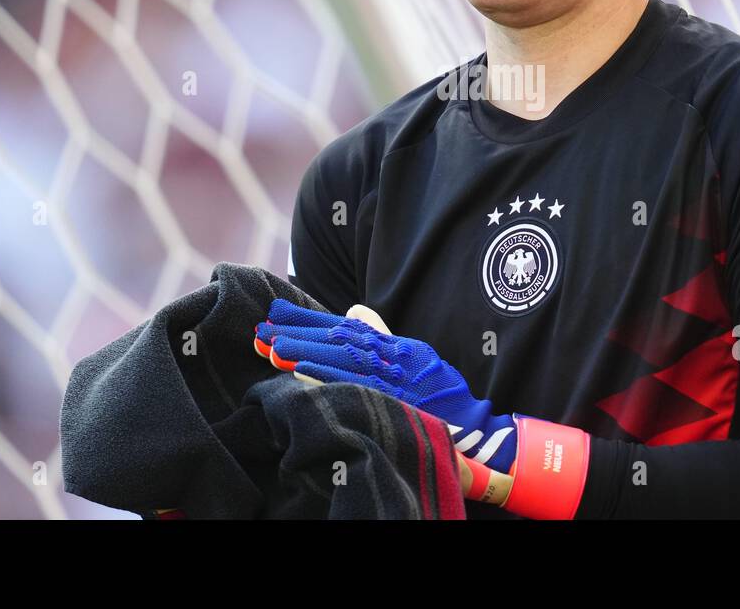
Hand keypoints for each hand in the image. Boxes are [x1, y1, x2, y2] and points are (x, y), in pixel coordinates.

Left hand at [253, 300, 590, 517]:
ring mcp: (394, 377)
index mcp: (394, 346)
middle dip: (298, 333)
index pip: (345, 327)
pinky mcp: (394, 397)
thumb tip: (352, 309)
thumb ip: (382, 336)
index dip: (309, 319)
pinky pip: (353, 383)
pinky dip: (325, 374)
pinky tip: (297, 370)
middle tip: (261, 328)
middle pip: (338, 339)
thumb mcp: (414, 358)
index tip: (274, 312)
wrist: (477, 430)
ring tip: (270, 346)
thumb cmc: (442, 396)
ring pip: (341, 358)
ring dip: (304, 351)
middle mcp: (393, 357)